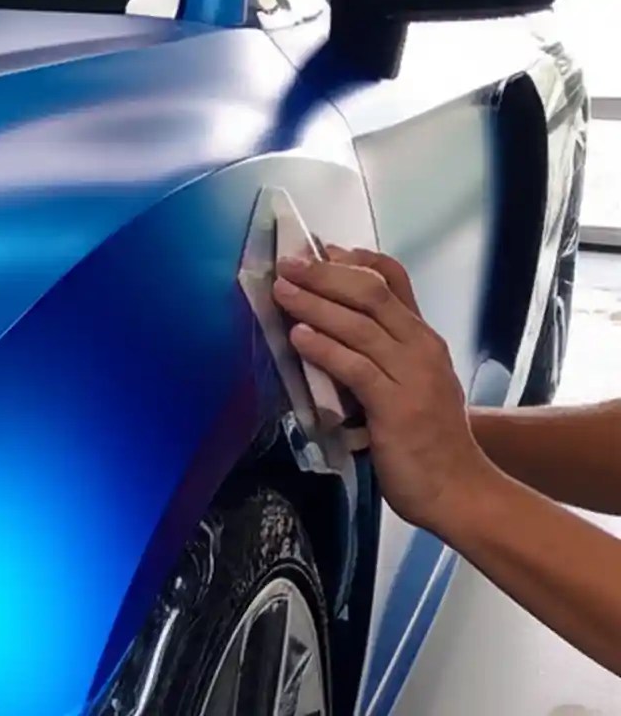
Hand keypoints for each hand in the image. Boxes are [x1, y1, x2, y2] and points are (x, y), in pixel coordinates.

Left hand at [272, 247, 489, 529]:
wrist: (459, 491)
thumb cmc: (425, 442)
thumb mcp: (406, 386)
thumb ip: (375, 358)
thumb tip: (326, 333)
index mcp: (423, 339)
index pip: (394, 280)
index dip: (355, 260)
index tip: (320, 249)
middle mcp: (422, 347)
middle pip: (371, 293)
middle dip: (325, 274)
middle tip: (288, 262)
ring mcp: (412, 376)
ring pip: (359, 325)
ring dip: (315, 304)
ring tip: (281, 291)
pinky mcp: (397, 407)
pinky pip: (355, 367)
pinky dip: (325, 348)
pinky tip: (298, 337)